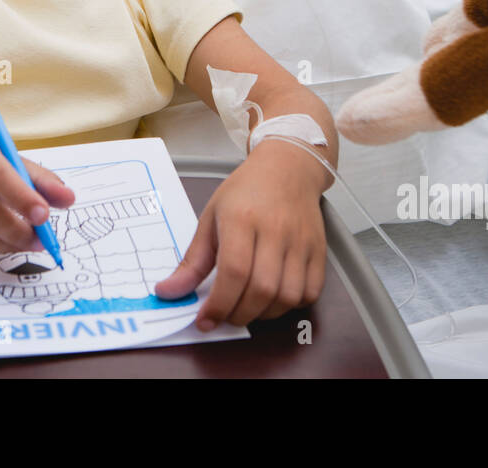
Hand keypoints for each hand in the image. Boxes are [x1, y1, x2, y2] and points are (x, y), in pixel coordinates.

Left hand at [153, 142, 326, 329]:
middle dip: (238, 314)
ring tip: (247, 306)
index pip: (234, 272)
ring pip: (287, 296)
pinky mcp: (318, 250)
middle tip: (224, 315)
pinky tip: (274, 297)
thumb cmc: (246, 191)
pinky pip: (310, 292)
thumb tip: (169, 292)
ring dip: (264, 313)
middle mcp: (275, 230)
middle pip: (261, 290)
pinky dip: (291, 305)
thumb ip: (192, 261)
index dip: (218, 304)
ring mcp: (301, 241)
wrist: (287, 167)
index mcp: (242, 218)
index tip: (205, 320)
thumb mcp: (210, 218)